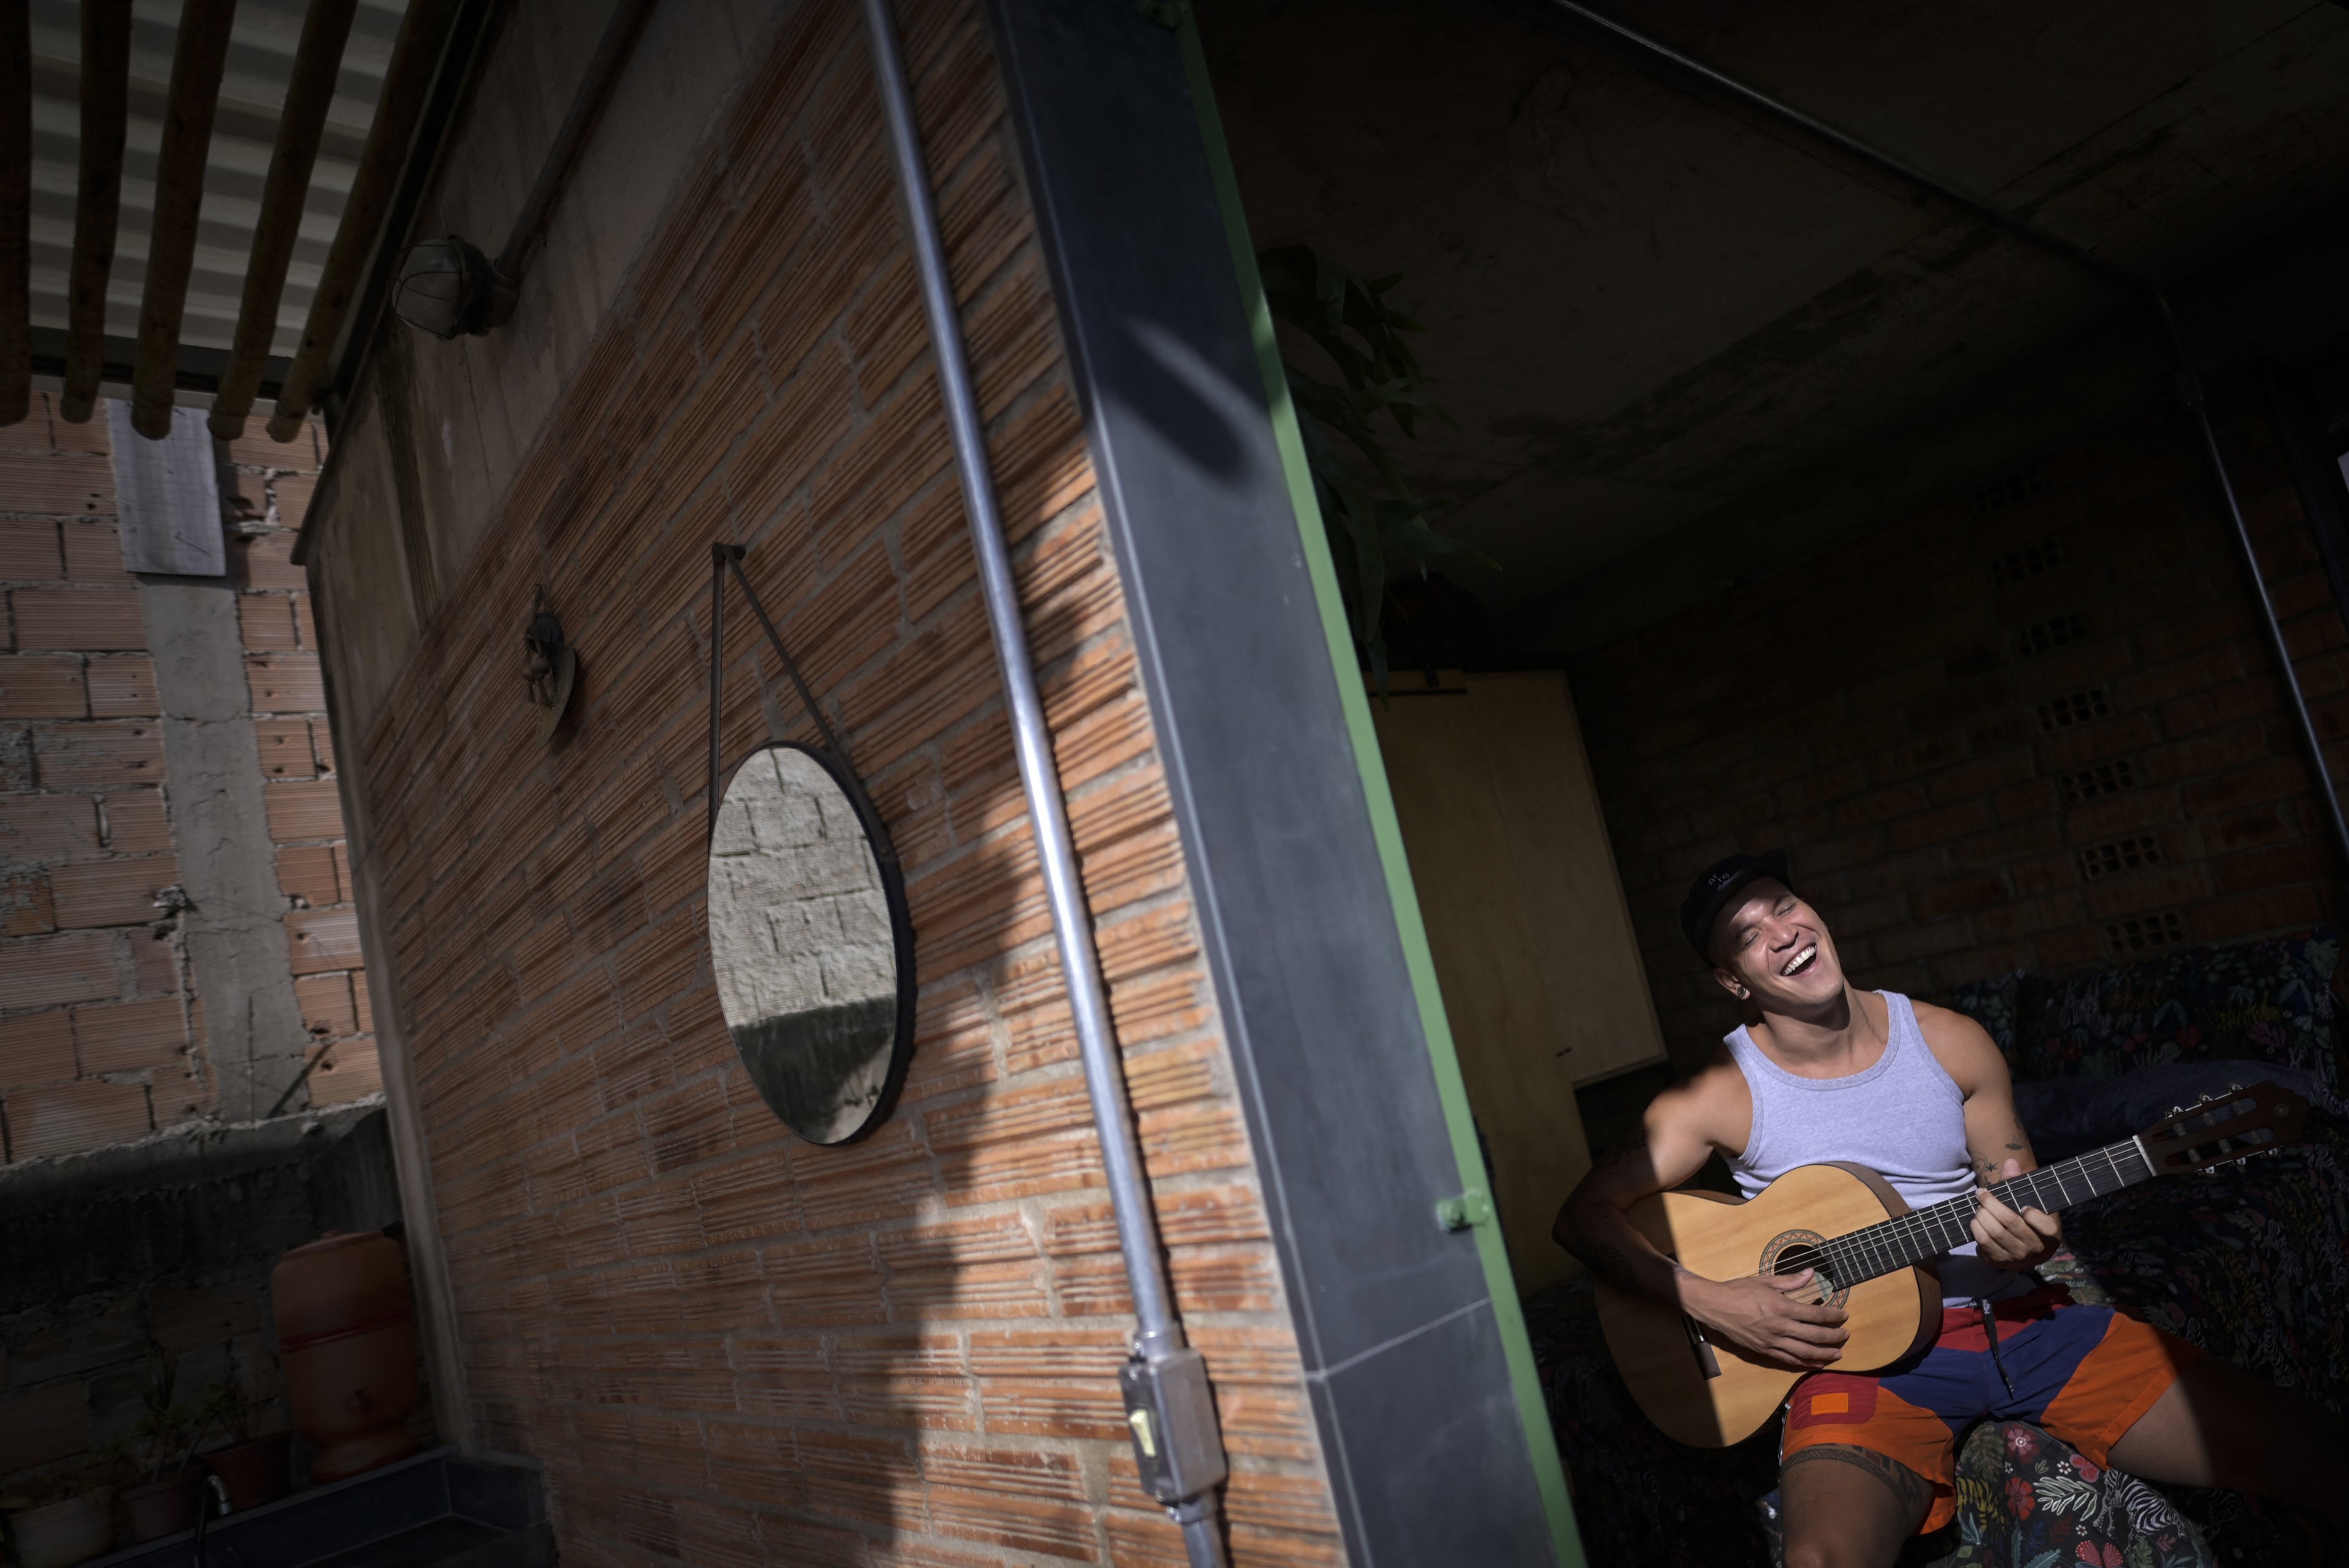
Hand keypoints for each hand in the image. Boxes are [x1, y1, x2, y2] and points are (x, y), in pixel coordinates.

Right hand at [1685, 1272, 1849, 1370]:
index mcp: (1781, 1307)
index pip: (1815, 1315)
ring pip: (1804, 1352)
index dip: (1833, 1316)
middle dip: (1833, 1336)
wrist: (1715, 1306)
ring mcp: (1772, 1341)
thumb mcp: (1765, 1281)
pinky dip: (1805, 1363)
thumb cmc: (1739, 1290)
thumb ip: (1790, 1280)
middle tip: (1846, 1335)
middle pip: (1814, 1336)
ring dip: (1824, 1354)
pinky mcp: (1764, 1351)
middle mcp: (1779, 1327)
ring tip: (1838, 1354)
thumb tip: (1811, 1273)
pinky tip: (1816, 1363)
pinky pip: (1789, 1360)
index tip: (1844, 1316)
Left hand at [1972, 1157, 2060, 1269]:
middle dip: (1991, 1204)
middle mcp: (2035, 1248)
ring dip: (1982, 1214)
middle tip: (1982, 1193)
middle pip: (2011, 1222)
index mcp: (2050, 1233)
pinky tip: (1977, 1220)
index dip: (2034, 1215)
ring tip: (1979, 1206)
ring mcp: (2017, 1257)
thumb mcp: (2026, 1201)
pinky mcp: (1999, 1261)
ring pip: (1995, 1232)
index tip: (2023, 1206)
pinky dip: (1976, 1227)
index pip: (2047, 1226)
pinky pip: (1983, 1242)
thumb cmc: (2025, 1219)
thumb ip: (2017, 1182)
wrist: (2020, 1249)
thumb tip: (2010, 1162)